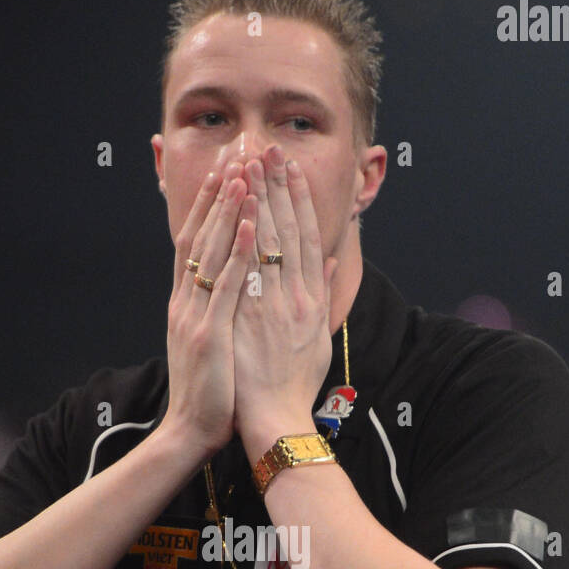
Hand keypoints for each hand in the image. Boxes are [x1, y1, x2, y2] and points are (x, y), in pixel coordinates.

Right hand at [161, 163, 256, 461]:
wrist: (189, 433)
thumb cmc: (211, 393)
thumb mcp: (216, 343)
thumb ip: (224, 312)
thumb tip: (238, 288)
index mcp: (187, 304)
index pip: (196, 243)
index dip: (210, 206)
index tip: (226, 172)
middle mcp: (185, 302)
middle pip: (199, 236)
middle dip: (218, 195)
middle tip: (235, 155)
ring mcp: (195, 316)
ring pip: (211, 252)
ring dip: (228, 211)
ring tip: (244, 174)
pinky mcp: (210, 335)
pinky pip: (226, 286)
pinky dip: (238, 253)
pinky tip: (250, 225)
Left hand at [231, 147, 338, 456]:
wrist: (278, 421)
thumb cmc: (293, 386)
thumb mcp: (317, 339)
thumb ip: (320, 296)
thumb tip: (325, 263)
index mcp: (309, 299)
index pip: (303, 237)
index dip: (296, 199)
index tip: (288, 168)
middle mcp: (294, 297)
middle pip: (286, 231)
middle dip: (276, 187)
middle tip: (268, 147)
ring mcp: (273, 306)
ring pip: (267, 243)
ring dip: (259, 200)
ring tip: (251, 163)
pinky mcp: (252, 320)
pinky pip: (249, 272)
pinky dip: (247, 241)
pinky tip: (242, 211)